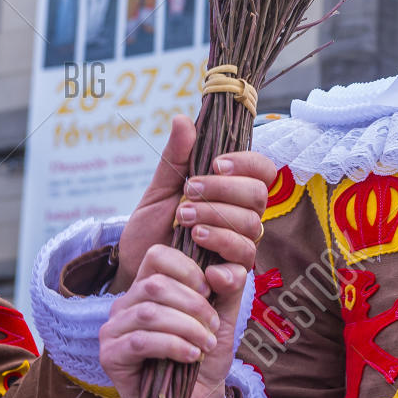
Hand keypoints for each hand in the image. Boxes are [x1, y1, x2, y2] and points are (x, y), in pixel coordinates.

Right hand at [97, 245, 250, 397]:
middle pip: (154, 285)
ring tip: (205, 344)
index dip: (187, 268)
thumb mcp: (223, 316)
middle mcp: (126, 303)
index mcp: (148, 286)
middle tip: (212, 327)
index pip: (157, 255)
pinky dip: (173, 346)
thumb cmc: (205, 353)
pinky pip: (140, 342)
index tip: (210, 291)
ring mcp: (113, 329)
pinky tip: (191, 356)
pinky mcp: (110, 355)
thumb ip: (229, 287)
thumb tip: (221, 270)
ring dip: (186, 328)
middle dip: (192, 305)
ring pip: (148, 313)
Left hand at [114, 115, 275, 290]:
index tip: (216, 165)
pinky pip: (241, 269)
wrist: (135, 265)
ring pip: (250, 228)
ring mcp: (239, 247)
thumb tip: (183, 119)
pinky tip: (203, 263)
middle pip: (259, 196)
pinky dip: (223, 262)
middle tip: (188, 195)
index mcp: (233, 193)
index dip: (246, 164)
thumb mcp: (159, 188)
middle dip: (222, 192)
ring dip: (215, 221)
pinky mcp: (229, 278)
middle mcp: (242, 218)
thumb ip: (176, 157)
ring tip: (183, 221)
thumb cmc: (152, 227)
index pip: (262, 171)